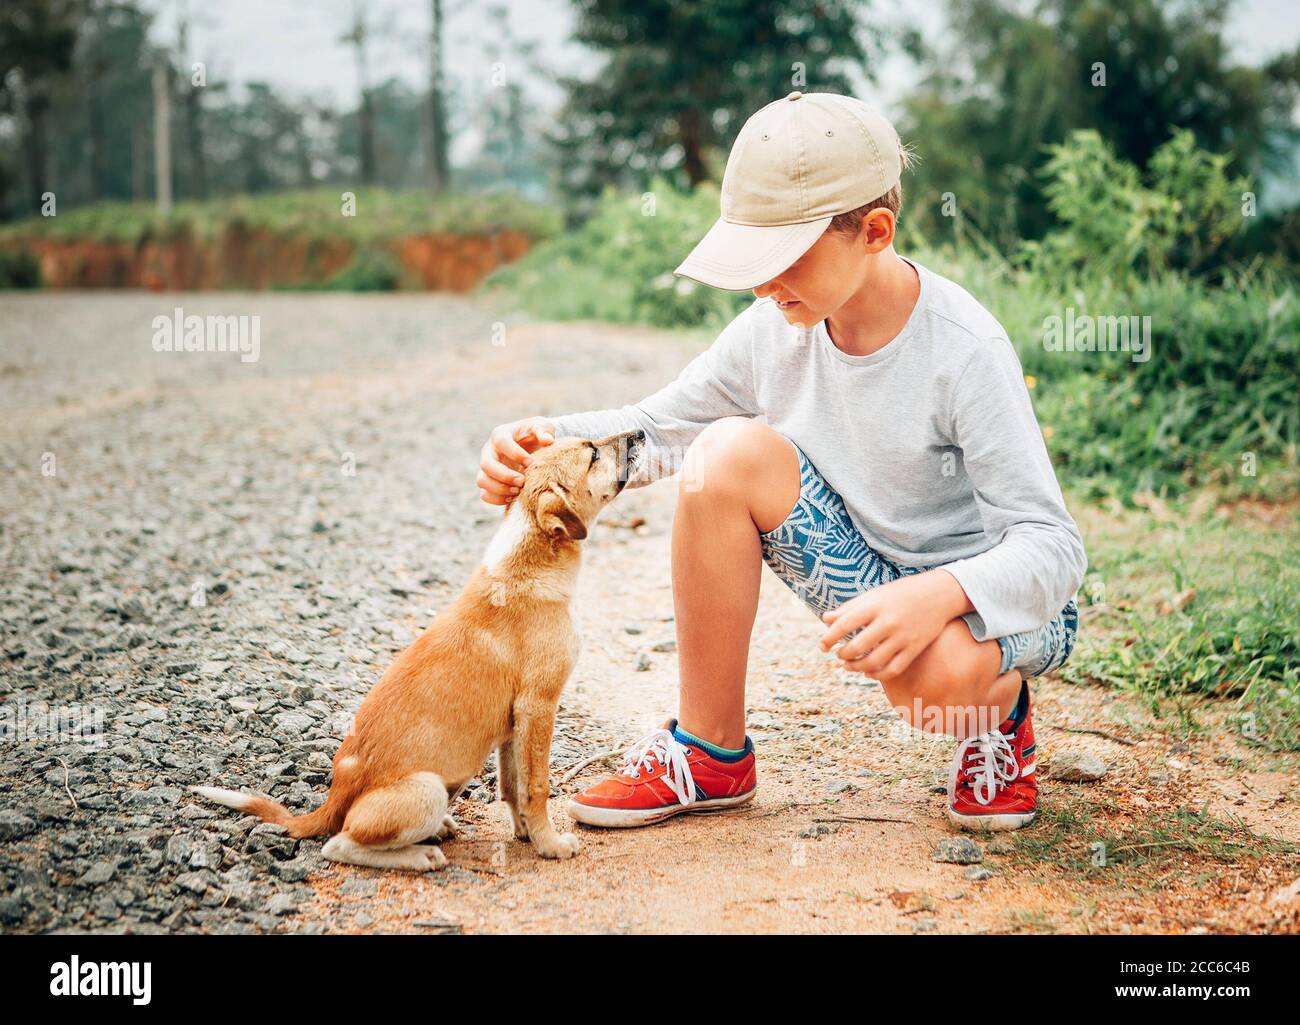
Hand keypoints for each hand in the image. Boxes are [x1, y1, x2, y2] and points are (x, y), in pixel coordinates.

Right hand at [478, 416, 556, 504]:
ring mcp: (486, 468)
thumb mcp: (542, 427)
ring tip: (518, 491)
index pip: (501, 442)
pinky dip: (497, 499)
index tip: (531, 463)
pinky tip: (513, 498)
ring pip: (482, 480)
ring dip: (499, 489)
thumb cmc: (535, 435)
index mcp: (501, 434)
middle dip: (505, 476)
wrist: (531, 446)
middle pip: (486, 464)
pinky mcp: (488, 481)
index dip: (515, 454)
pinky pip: (484, 494)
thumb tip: (548, 440)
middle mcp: (489, 451)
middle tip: (522, 481)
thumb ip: (545, 430)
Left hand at [819, 570, 971, 681]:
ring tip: (848, 665)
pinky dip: (877, 675)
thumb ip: (850, 608)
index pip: (844, 625)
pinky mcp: (915, 648)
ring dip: (856, 667)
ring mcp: (903, 637)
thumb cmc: (900, 593)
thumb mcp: (874, 595)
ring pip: (873, 662)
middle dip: (842, 655)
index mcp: (875, 605)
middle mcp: (888, 621)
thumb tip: (825, 620)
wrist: (939, 593)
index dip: (829, 638)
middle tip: (838, 654)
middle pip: (857, 647)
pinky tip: (868, 672)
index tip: (822, 646)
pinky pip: (893, 669)